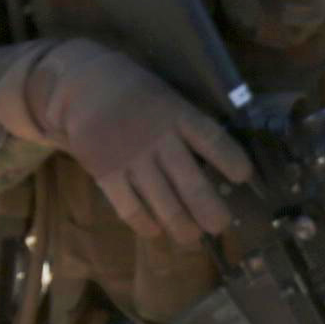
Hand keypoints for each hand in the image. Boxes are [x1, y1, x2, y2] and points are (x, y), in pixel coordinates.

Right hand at [0, 39, 248, 247]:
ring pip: (163, 203)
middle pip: (192, 184)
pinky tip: (155, 230)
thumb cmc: (134, 94)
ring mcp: (131, 158)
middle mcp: (158, 139)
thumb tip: (218, 161)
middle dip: (210, 211)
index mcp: (178, 116)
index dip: (231, 160)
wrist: (80, 85)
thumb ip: (186, 126)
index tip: (244, 177)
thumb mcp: (166, 98)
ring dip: (181, 226)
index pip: (213, 140)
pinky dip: (144, 223)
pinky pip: (129, 207)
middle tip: (220, 226)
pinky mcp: (105, 172)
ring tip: (192, 238)